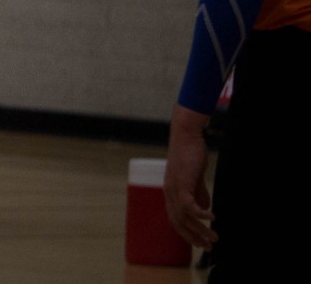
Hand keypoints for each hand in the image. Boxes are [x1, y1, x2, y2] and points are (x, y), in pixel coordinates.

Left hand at [164, 107, 216, 247]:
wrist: (186, 136)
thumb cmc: (190, 155)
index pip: (176, 220)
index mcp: (171, 193)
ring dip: (200, 229)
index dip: (187, 234)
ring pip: (185, 217)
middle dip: (193, 238)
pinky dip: (200, 214)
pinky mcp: (181, 182)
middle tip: (208, 248)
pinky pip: (189, 205)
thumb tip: (205, 209)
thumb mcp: (194, 178)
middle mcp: (169, 193)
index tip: (200, 244)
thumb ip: (198, 193)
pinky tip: (212, 218)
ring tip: (214, 237)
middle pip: (179, 223)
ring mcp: (173, 188)